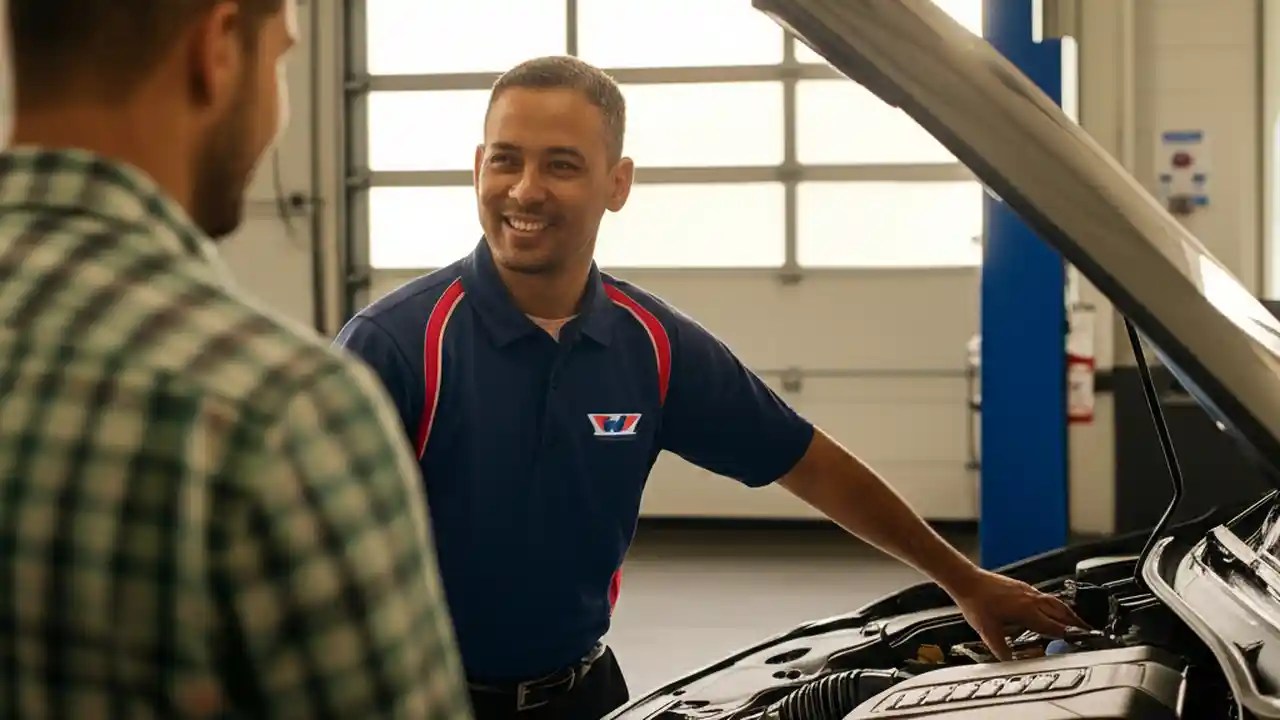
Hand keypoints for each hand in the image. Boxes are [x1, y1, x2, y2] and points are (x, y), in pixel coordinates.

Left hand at [947, 569, 1088, 660]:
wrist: (967, 580)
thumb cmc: (976, 603)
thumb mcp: (987, 632)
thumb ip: (1001, 650)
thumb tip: (1010, 664)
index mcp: (1027, 611)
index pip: (1055, 626)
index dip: (1069, 635)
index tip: (1082, 641)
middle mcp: (1031, 599)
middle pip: (1061, 612)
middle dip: (1075, 623)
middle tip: (1088, 632)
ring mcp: (1028, 591)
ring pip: (1055, 602)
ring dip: (1068, 613)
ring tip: (1077, 621)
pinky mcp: (1022, 587)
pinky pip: (1046, 596)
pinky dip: (1056, 604)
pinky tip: (1052, 608)